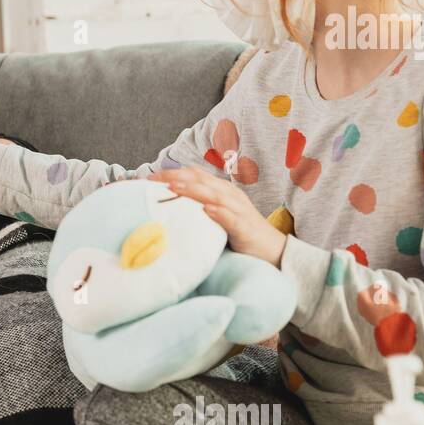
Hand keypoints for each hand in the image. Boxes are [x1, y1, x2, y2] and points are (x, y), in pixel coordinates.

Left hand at [149, 166, 286, 265]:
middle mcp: (230, 196)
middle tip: (153, 178)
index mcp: (222, 191)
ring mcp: (239, 210)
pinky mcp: (246, 228)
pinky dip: (219, 213)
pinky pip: (232, 218)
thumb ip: (197, 211)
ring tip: (173, 187)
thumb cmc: (240, 235)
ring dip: (193, 190)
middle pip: (201, 181)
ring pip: (214, 195)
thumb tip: (168, 211)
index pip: (195, 175)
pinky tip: (206, 210)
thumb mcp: (216, 218)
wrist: (274, 252)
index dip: (173, 172)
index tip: (149, 177)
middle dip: (176, 177)